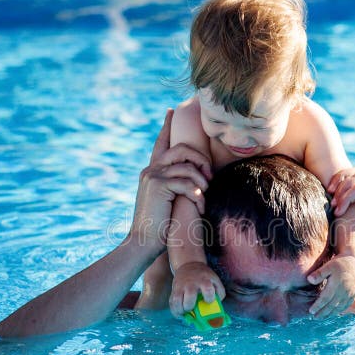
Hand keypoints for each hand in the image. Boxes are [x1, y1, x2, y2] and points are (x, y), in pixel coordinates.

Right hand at [130, 109, 212, 254]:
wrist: (145, 242)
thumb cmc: (161, 226)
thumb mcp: (168, 200)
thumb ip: (176, 185)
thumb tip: (195, 177)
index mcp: (151, 171)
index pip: (161, 143)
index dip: (167, 126)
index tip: (171, 111)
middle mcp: (150, 170)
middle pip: (181, 148)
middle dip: (201, 159)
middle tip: (210, 176)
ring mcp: (152, 176)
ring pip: (187, 165)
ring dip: (202, 181)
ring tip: (204, 196)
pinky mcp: (158, 186)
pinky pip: (187, 181)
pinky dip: (197, 194)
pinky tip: (199, 206)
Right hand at [169, 262, 225, 316]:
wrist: (189, 265)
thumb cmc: (204, 277)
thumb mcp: (215, 280)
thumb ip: (219, 293)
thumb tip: (217, 307)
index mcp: (204, 280)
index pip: (208, 290)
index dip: (209, 298)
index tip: (208, 301)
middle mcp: (191, 283)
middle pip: (190, 296)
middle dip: (191, 306)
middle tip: (193, 308)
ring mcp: (181, 286)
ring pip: (177, 300)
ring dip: (180, 310)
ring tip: (185, 312)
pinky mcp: (174, 290)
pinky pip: (171, 302)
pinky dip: (174, 310)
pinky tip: (180, 313)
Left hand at [306, 254, 354, 317]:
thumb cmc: (339, 263)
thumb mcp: (329, 265)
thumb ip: (319, 273)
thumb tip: (309, 280)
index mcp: (337, 284)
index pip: (326, 298)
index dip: (318, 306)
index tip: (311, 311)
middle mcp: (344, 291)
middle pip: (332, 305)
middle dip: (323, 312)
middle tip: (314, 317)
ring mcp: (350, 294)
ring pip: (339, 307)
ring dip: (330, 313)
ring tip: (322, 317)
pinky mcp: (353, 294)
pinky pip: (346, 305)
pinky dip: (339, 310)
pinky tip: (333, 313)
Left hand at [328, 166, 354, 280]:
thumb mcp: (342, 230)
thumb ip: (335, 217)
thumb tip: (312, 211)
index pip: (354, 174)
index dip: (339, 177)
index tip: (326, 191)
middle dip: (340, 177)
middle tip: (329, 192)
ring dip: (342, 188)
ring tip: (334, 205)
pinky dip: (347, 197)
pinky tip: (339, 212)